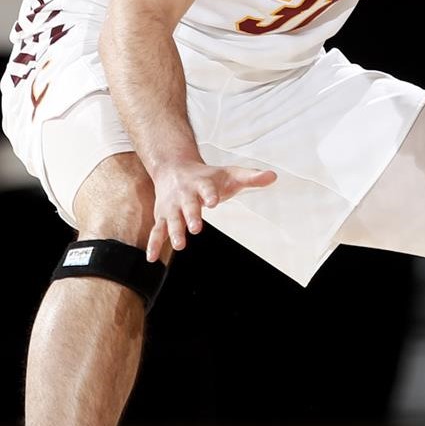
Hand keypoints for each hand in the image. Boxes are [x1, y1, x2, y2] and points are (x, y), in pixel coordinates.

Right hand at [146, 157, 276, 257]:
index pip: (207, 188)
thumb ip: (251, 177)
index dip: (210, 194)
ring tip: (179, 245)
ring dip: (174, 232)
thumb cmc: (207, 176)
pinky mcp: (162, 216)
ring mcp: (172, 207)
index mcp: (202, 184)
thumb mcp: (229, 173)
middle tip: (196, 227)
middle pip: (188, 205)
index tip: (214, 200)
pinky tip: (150, 258)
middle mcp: (185, 195)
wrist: (174, 167)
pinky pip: (156, 231)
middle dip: (191, 216)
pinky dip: (153, 244)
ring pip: (171, 220)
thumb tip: (273, 176)